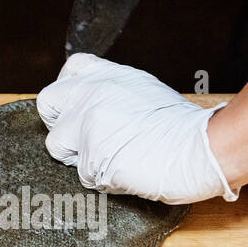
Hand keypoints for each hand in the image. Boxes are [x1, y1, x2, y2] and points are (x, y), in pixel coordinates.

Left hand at [37, 54, 239, 204]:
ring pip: (57, 144)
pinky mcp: (90, 154)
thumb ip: (113, 94)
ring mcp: (88, 122)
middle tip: (81, 140)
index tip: (76, 108)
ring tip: (111, 158)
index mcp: (110, 75)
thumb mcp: (144, 92)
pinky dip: (101, 177)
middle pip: (47, 103)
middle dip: (59, 123)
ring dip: (79, 156)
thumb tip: (95, 109)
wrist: (199, 148)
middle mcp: (93, 93)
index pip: (71, 69)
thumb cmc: (181, 128)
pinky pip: (83, 173)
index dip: (68, 92)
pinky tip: (126, 171)